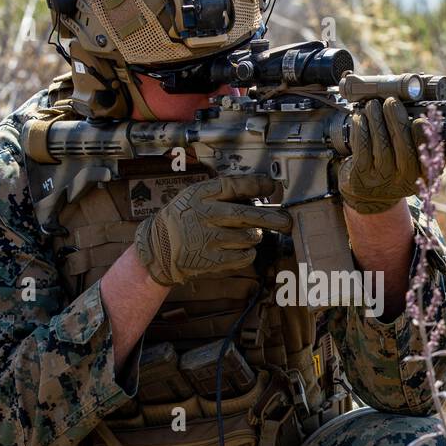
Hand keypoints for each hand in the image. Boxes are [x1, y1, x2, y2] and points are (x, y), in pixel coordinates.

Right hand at [134, 174, 290, 285]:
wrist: (158, 247)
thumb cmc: (184, 218)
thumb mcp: (196, 196)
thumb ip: (224, 193)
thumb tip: (263, 191)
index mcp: (201, 195)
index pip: (235, 186)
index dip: (257, 185)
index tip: (272, 186)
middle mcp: (205, 214)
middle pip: (247, 215)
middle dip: (273, 218)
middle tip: (287, 221)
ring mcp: (208, 238)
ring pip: (249, 236)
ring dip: (255, 236)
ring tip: (247, 234)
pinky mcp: (210, 260)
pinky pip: (244, 256)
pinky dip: (248, 253)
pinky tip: (240, 249)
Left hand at [339, 97, 424, 214]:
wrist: (368, 196)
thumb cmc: (392, 169)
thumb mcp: (410, 163)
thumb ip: (417, 142)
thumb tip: (417, 112)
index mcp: (422, 175)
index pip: (428, 155)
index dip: (423, 136)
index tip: (419, 119)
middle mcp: (404, 180)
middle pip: (403, 147)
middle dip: (397, 120)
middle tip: (391, 102)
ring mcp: (382, 180)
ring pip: (381, 145)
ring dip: (377, 120)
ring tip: (373, 105)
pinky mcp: (361, 176)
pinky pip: (362, 149)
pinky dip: (361, 129)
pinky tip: (360, 118)